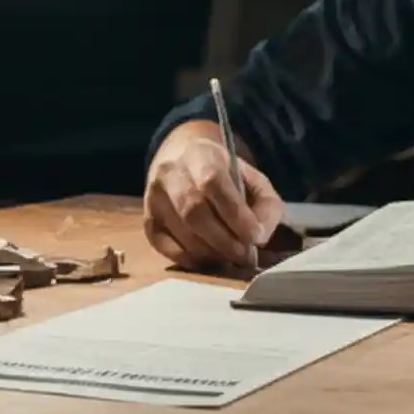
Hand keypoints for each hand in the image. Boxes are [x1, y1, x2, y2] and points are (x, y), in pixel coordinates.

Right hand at [143, 134, 285, 270]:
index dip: (236, 214)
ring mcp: (154, 196)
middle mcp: (171, 172)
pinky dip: (189, 258)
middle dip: (224, 240)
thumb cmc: (224, 174)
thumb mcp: (253, 179)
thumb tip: (260, 237)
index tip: (255, 237)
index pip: (213, 183)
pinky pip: (164, 245)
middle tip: (245, 256)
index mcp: (201, 154)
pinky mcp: (148, 219)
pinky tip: (207, 259)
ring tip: (230, 258)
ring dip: (210, 252)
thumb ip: (266, 205)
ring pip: (181, 231)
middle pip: (194, 211)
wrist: (182, 160)